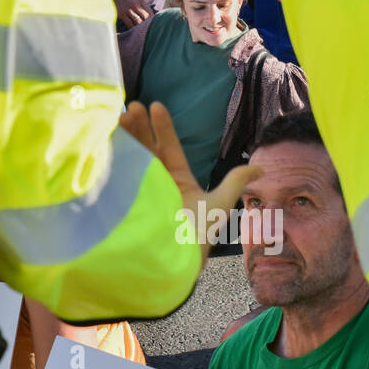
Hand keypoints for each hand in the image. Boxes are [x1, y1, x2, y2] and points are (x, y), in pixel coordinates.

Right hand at [113, 0, 152, 28]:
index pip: (149, 11)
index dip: (152, 18)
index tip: (152, 22)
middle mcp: (135, 4)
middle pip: (145, 17)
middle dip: (148, 23)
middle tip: (148, 28)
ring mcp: (128, 10)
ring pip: (138, 22)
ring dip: (140, 27)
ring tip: (142, 31)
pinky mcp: (121, 14)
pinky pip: (129, 24)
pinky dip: (132, 28)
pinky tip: (133, 30)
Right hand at [119, 101, 261, 261]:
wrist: (172, 262)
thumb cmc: (196, 236)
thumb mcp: (218, 203)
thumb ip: (236, 182)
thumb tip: (262, 167)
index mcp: (179, 182)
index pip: (171, 149)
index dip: (163, 128)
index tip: (156, 106)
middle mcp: (159, 185)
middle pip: (148, 150)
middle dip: (140, 128)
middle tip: (131, 106)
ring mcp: (141, 194)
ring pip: (132, 160)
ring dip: (125, 139)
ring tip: (118, 116)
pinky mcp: (125, 204)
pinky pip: (118, 177)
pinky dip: (111, 159)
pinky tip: (105, 141)